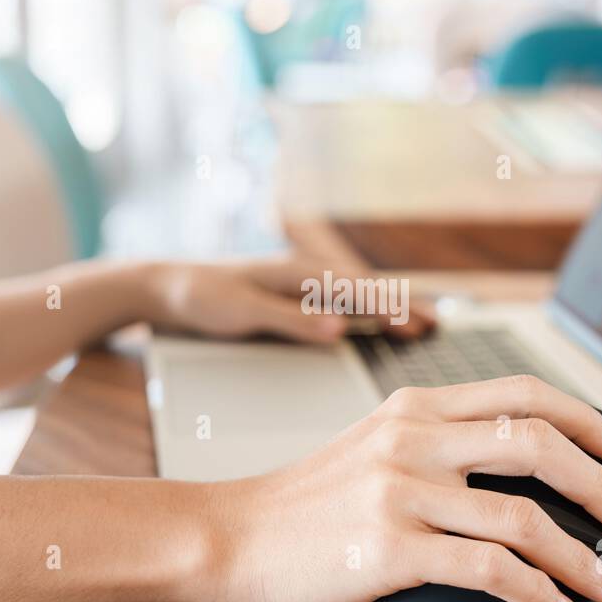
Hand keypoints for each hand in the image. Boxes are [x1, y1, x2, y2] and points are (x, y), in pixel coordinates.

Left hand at [145, 257, 434, 342]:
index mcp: (296, 273)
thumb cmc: (199, 297)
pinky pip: (336, 300)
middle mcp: (301, 272)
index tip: (419, 324)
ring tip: (419, 322)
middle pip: (363, 288)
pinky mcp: (288, 293)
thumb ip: (292, 321)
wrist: (165, 285)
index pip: (355, 291)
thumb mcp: (242, 312)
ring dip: (386, 306)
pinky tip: (373, 320)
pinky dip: (363, 309)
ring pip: (353, 293)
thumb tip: (339, 330)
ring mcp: (296, 281)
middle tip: (436, 325)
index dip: (391, 307)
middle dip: (400, 305)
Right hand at [205, 376, 601, 601]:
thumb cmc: (302, 499)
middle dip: (601, 485)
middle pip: (537, 444)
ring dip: (580, 555)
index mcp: (414, 407)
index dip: (585, 417)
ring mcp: (400, 491)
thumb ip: (436, 440)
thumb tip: (516, 462)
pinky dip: (535, 590)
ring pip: (522, 516)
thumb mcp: (372, 444)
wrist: (231, 535)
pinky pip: (487, 568)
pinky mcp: (389, 548)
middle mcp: (413, 439)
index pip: (521, 393)